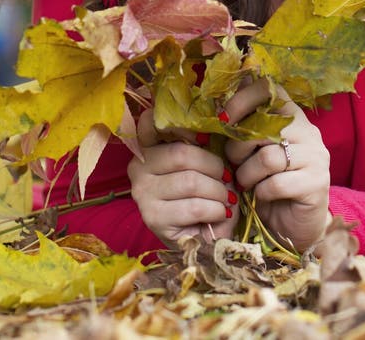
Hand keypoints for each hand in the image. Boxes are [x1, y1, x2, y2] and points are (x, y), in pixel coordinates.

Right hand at [127, 107, 239, 245]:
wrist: (197, 240)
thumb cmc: (202, 194)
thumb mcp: (201, 164)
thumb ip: (200, 145)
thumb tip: (216, 128)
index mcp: (147, 147)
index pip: (151, 122)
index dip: (180, 125)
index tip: (205, 137)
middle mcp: (137, 167)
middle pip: (181, 154)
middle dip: (213, 166)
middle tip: (227, 178)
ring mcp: (142, 194)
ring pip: (190, 181)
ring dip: (218, 191)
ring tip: (226, 199)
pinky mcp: (153, 219)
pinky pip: (194, 207)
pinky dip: (216, 209)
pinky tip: (221, 213)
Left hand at [223, 79, 329, 251]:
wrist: (292, 223)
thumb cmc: (266, 180)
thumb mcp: (252, 149)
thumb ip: (244, 126)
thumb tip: (219, 97)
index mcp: (292, 116)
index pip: (270, 89)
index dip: (242, 99)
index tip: (223, 119)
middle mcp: (308, 131)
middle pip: (263, 126)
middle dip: (238, 146)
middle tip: (234, 162)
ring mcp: (316, 157)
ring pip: (268, 157)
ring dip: (247, 173)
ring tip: (245, 182)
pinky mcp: (317, 183)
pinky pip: (278, 183)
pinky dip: (262, 191)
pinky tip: (261, 195)